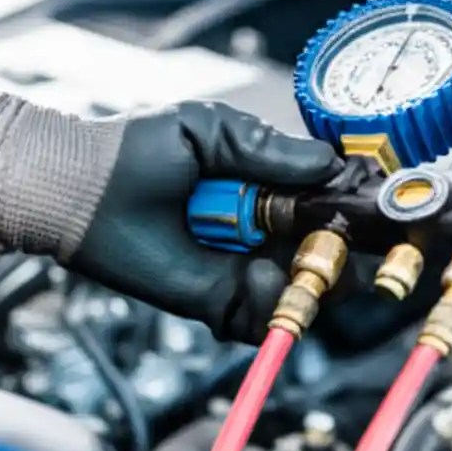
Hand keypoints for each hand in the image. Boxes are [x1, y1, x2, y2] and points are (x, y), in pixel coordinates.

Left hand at [0, 90, 341, 343]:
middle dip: (347, 247)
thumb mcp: (210, 132)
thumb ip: (269, 149)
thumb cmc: (136, 152)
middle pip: (333, 249)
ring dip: (312, 276)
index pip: (330, 199)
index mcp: (268, 183)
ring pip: (311, 287)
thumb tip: (330, 165)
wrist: (77, 191)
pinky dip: (274, 304)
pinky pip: (266, 318)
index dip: (355, 203)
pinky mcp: (221, 303)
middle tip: (343, 238)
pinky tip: (259, 275)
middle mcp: (264, 228)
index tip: (374, 202)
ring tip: (286, 255)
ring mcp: (246, 268)